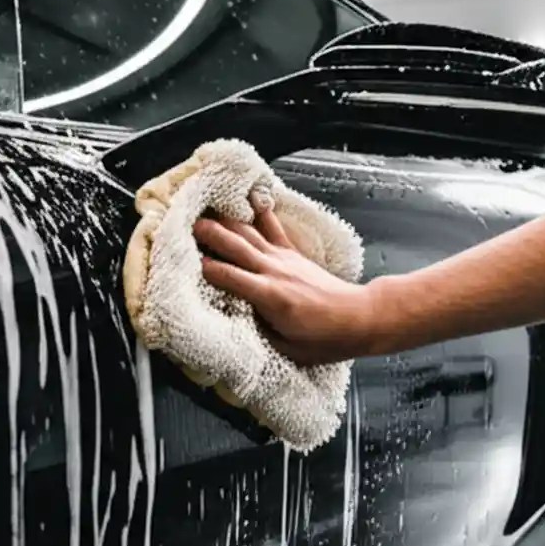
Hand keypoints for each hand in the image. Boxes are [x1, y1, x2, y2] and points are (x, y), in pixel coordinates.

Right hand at [193, 210, 382, 364]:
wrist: (358, 318)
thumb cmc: (323, 339)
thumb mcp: (285, 348)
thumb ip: (257, 330)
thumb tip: (235, 316)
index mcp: (269, 296)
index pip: (228, 276)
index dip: (205, 268)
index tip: (186, 263)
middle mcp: (274, 271)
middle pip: (236, 246)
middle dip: (210, 234)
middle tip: (187, 224)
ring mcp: (284, 259)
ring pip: (249, 233)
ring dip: (227, 221)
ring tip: (206, 210)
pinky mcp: (293, 254)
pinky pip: (273, 228)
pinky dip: (261, 212)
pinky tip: (252, 198)